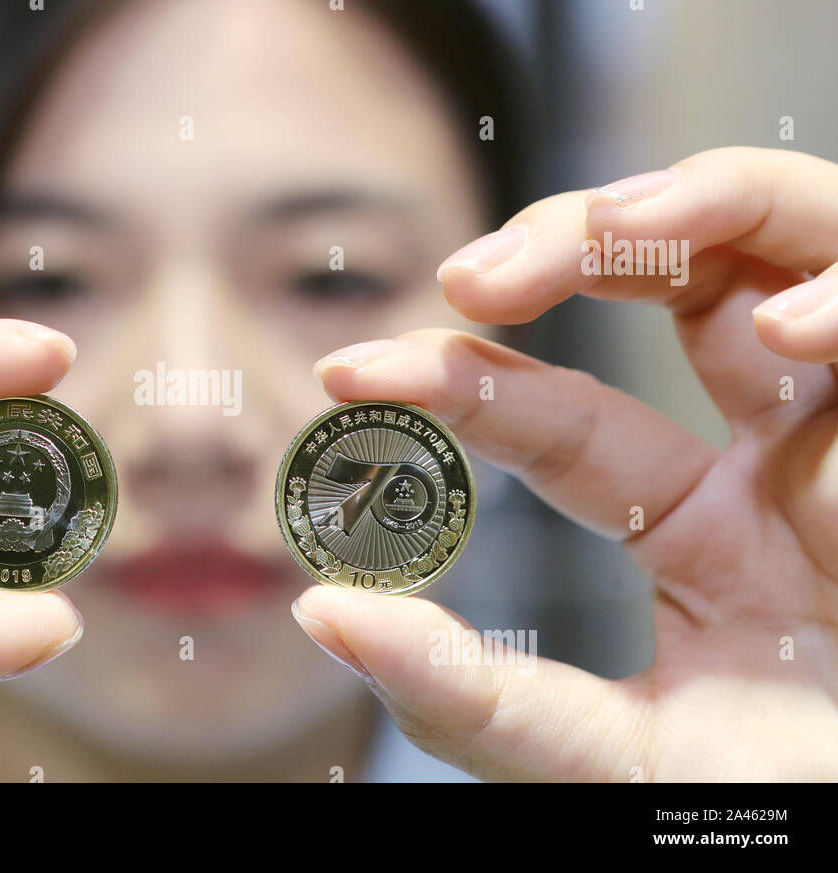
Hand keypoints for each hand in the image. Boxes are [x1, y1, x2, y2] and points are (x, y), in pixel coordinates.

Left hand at [295, 146, 837, 780]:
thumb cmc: (781, 805)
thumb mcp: (610, 757)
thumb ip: (471, 694)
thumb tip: (321, 612)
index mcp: (694, 524)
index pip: (558, 413)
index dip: (458, 378)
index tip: (346, 372)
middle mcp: (774, 455)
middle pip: (671, 280)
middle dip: (566, 245)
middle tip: (469, 278)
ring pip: (783, 238)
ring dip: (697, 202)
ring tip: (607, 225)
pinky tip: (790, 331)